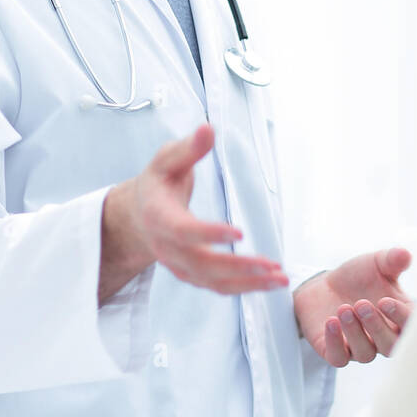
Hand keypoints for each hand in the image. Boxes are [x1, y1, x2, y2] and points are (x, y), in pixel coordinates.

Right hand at [126, 124, 288, 294]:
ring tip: (279, 278)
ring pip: (212, 282)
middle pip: (201, 264)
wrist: (137, 215)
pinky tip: (271, 281)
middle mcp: (166, 247)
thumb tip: (208, 128)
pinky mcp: (191, 275)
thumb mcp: (166, 159)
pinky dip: (245, 287)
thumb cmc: (158, 182)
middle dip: (237, 266)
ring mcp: (178, 265)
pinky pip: (218, 287)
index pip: (182, 230)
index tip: (239, 231)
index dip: (208, 233)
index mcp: (158, 217)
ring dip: (247, 283)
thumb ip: (188, 148)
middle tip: (270, 264)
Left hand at [293, 247, 413, 366]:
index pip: (410, 328)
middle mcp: (382, 338)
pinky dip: (335, 342)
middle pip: (390, 347)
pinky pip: (338, 358)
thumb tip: (405, 254)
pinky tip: (331, 322)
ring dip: (355, 332)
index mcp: (399, 318)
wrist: (324, 285)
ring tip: (344, 308)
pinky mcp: (335, 352)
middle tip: (362, 304)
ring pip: (365, 354)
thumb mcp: (376, 264)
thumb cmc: (358, 277)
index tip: (386, 301)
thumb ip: (391, 260)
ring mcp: (359, 347)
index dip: (402, 318)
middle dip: (377, 327)